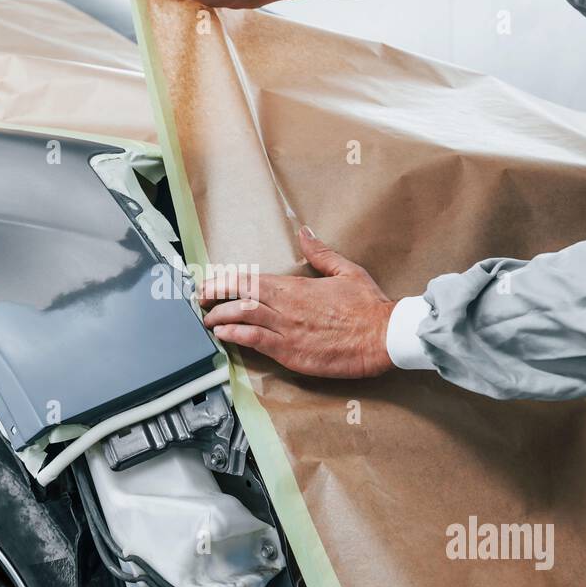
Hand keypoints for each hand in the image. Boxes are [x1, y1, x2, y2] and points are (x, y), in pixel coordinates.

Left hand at [199, 228, 395, 378]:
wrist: (383, 336)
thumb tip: (305, 233)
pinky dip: (236, 337)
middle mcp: (286, 307)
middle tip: (201, 300)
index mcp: (296, 287)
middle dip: (215, 297)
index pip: (250, 279)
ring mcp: (287, 331)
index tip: (210, 283)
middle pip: (240, 297)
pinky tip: (224, 336)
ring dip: (220, 318)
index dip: (225, 281)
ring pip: (243, 318)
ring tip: (208, 320)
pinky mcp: (292, 353)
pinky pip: (256, 342)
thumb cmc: (368, 307)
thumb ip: (320, 253)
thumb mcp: (346, 271)